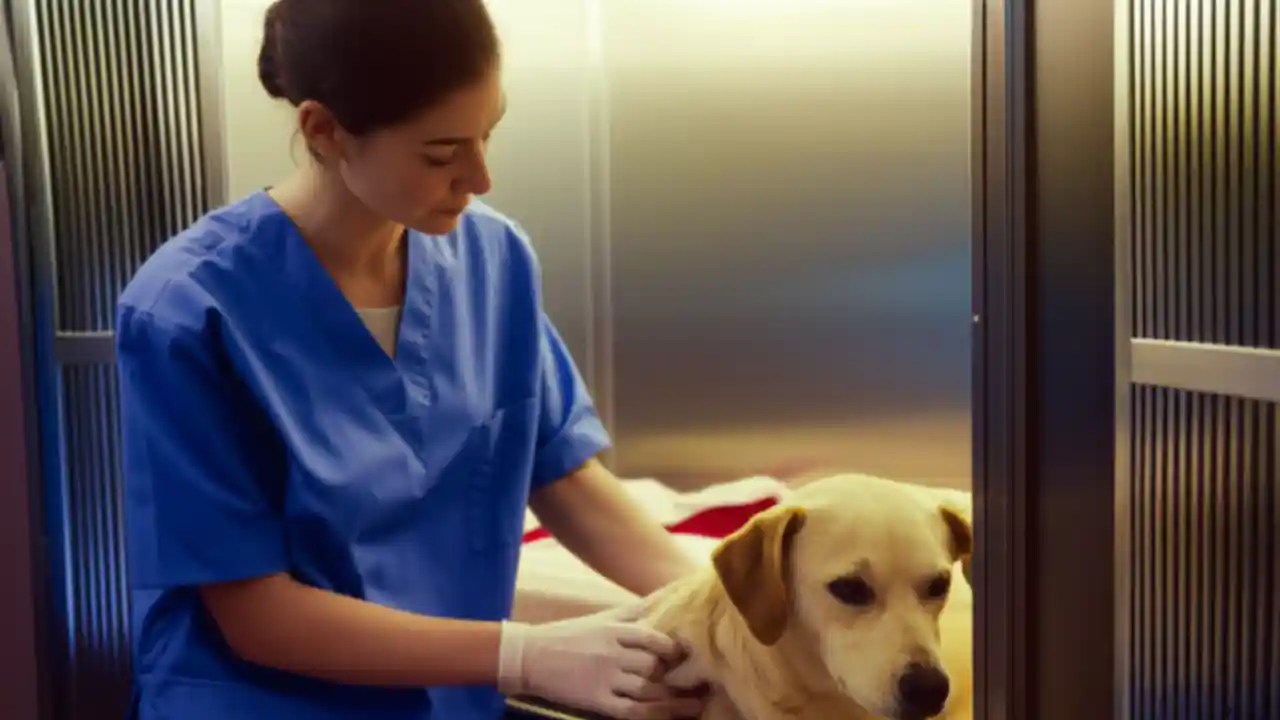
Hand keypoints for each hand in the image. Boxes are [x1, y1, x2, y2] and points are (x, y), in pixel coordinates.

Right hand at [498, 603, 707, 718]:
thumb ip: (636, 610)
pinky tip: (671, 716)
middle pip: (654, 666)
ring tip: (698, 704)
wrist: (529, 656)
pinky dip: (654, 715)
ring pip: (648, 690)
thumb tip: (669, 593)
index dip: (676, 649)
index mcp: (613, 630)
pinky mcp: (595, 701)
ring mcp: (603, 678)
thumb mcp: (603, 618)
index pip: (654, 638)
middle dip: (677, 676)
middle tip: (703, 683)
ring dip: (675, 700)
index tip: (694, 654)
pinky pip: (632, 712)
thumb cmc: (570, 635)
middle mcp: (611, 653)